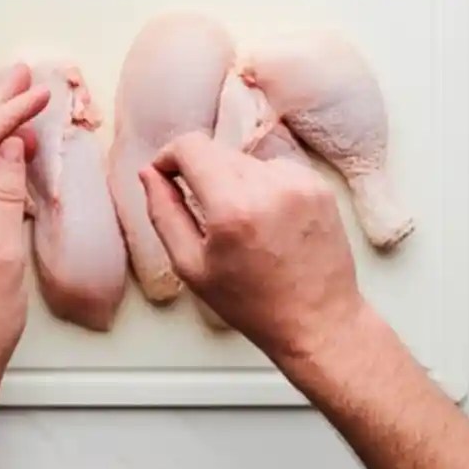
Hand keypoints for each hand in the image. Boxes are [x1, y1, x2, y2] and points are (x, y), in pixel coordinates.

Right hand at [138, 132, 365, 365]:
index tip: (166, 176)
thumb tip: (150, 174)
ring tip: (242, 223)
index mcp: (233, 208)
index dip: (169, 156)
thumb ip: (164, 213)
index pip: (191, 146)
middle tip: (205, 213)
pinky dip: (263, 187)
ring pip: (245, 160)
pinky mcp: (319, 185)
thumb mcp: (191, 266)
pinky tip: (268, 222)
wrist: (317, 321)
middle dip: (202, 174)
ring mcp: (300, 182)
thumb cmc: (251, 303)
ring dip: (233, 181)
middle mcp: (270, 186)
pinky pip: (275, 170)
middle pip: (217, 151)